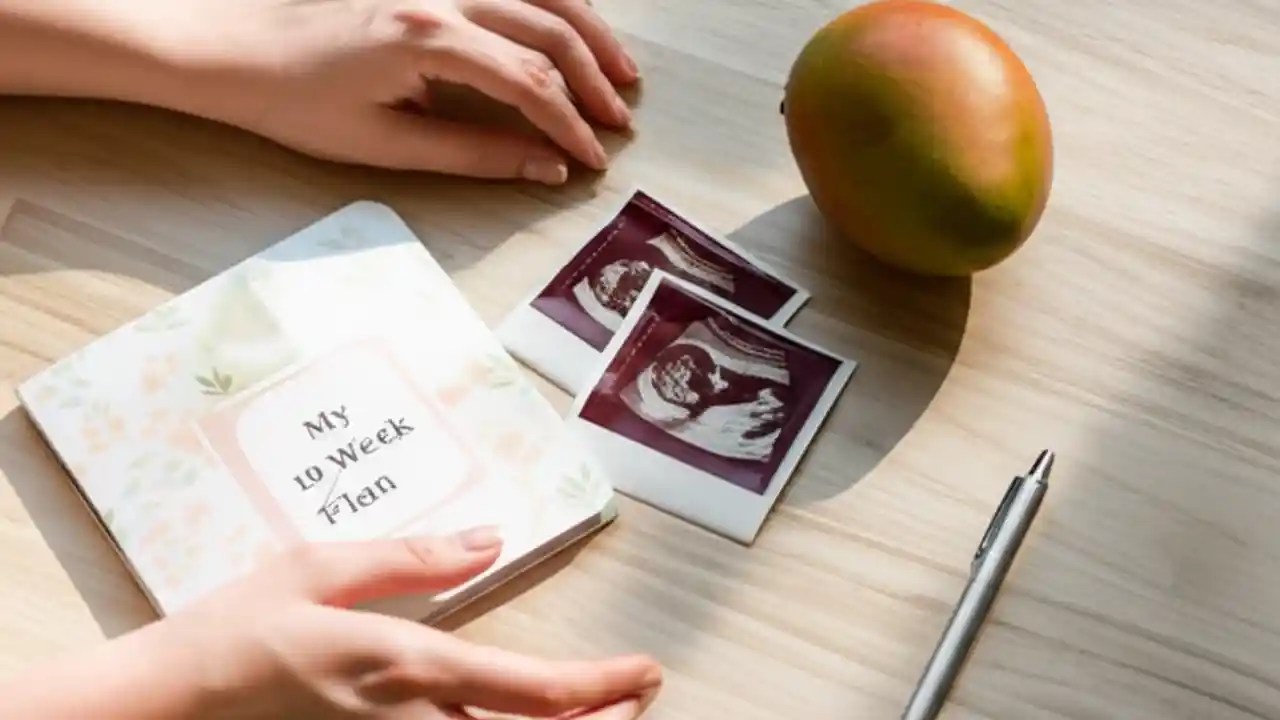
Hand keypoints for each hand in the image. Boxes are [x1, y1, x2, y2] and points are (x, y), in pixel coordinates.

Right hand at [145, 526, 661, 718]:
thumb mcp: (320, 569)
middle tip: (638, 693)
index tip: (648, 669)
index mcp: (406, 667)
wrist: (165, 708)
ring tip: (595, 709)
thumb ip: (415, 557)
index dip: (604, 686)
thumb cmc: (237, 631)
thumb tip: (491, 538)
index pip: (534, 689)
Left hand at [158, 0, 638, 181]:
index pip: (530, 80)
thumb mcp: (386, 144)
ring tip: (622, 73)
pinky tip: (573, 22)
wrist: (231, 49)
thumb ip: (474, 153)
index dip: (571, 123)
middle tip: (619, 124)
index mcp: (429, 36)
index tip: (593, 160)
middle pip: (549, 28)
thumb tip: (544, 166)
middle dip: (594, 79)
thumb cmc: (296, 101)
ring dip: (589, 31)